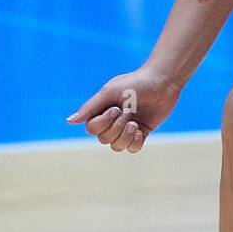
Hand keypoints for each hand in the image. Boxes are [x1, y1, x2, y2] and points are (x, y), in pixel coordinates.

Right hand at [66, 66, 182, 152]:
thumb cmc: (135, 83)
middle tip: (129, 112)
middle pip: (104, 139)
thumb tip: (69, 122)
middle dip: (116, 128)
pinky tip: (141, 131)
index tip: (116, 108)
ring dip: (126, 137)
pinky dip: (135, 142)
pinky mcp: (142, 133)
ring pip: (117, 147)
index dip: (103, 123)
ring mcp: (127, 128)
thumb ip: (90, 108)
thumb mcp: (109, 92)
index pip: (92, 129)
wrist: (163, 82)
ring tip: (135, 124)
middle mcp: (113, 121)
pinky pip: (132, 149)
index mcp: (102, 111)